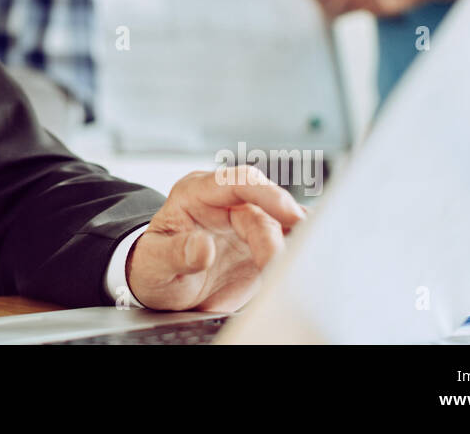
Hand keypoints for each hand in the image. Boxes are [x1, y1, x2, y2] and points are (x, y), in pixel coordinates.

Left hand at [125, 166, 306, 311]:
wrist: (162, 287)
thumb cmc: (153, 266)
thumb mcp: (154, 262)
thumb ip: (176, 253)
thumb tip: (201, 247)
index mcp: (196, 193)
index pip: (236, 181)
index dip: (265, 193)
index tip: (287, 212)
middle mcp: (226, 203)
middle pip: (264, 208)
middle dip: (281, 231)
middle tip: (287, 258)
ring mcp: (246, 224)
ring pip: (283, 222)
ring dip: (300, 236)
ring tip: (314, 253)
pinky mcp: (261, 246)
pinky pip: (288, 240)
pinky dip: (303, 247)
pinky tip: (315, 257)